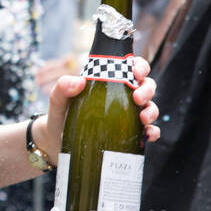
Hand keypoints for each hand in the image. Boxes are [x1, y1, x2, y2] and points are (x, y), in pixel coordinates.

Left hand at [34, 55, 160, 157]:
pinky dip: (153, 132)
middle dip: (147, 89)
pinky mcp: (129, 136)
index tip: (136, 72)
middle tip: (137, 97)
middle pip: (146, 86)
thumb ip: (62, 87)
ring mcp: (127, 117)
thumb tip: (79, 82)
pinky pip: (148, 132)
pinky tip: (148, 134)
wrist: (57, 144)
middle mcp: (122, 97)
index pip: (131, 68)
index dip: (140, 66)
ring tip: (143, 118)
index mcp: (108, 82)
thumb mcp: (58, 100)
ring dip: (151, 110)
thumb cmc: (60, 117)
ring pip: (150, 107)